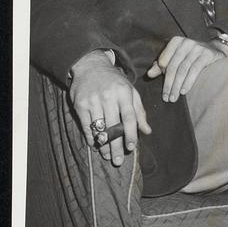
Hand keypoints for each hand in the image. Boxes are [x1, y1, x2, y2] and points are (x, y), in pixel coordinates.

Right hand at [69, 50, 150, 165]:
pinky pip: (85, 125)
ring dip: (103, 144)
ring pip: (99, 128)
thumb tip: (147, 131)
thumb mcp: (131, 91)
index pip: (129, 117)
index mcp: (124, 93)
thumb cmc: (115, 81)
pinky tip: (95, 145)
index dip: (130, 134)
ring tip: (107, 155)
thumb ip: (139, 111)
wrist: (91, 66)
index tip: (131, 147)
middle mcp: (109, 97)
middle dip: (116, 145)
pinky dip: (90, 137)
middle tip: (118, 161)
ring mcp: (93, 100)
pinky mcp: (80, 104)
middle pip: (113, 126)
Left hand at [146, 37, 226, 102]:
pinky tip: (184, 91)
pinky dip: (188, 81)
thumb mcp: (176, 59)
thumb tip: (149, 74)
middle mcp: (186, 42)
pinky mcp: (207, 54)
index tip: (163, 89)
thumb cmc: (191, 57)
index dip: (162, 76)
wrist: (216, 51)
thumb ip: (161, 66)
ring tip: (174, 97)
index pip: (164, 60)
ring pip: (183, 69)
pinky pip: (195, 69)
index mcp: (176, 41)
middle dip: (169, 84)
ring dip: (177, 86)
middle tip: (167, 98)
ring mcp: (197, 47)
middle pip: (173, 66)